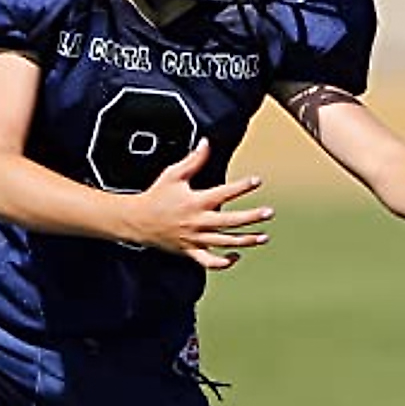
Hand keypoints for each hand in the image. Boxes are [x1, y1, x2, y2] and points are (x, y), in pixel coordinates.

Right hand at [131, 139, 273, 269]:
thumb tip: (207, 142)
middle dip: (251, 217)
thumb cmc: (157, 196)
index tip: (257, 181)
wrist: (136, 220)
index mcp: (195, 202)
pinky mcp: (191, 251)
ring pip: (224, 242)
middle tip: (268, 212)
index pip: (223, 193)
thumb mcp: (173, 175)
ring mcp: (195, 239)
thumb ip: (193, 160)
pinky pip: (209, 262)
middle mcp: (197, 222)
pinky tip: (236, 255)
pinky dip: (223, 262)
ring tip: (263, 237)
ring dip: (246, 240)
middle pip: (229, 221)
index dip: (241, 187)